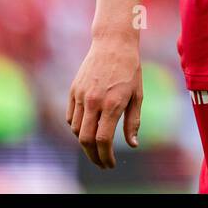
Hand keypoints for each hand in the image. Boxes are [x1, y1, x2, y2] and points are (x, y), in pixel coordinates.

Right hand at [67, 35, 142, 168]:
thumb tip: (132, 145)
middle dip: (93, 156)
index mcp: (112, 104)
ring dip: (85, 142)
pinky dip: (76, 128)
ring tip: (96, 146)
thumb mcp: (137, 95)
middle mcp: (94, 102)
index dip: (106, 156)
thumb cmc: (130, 70)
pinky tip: (87, 129)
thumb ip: (133, 121)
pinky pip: (70, 117)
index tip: (111, 164)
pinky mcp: (73, 91)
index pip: (103, 140)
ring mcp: (81, 96)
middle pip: (85, 140)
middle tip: (102, 163)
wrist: (113, 43)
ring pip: (76, 130)